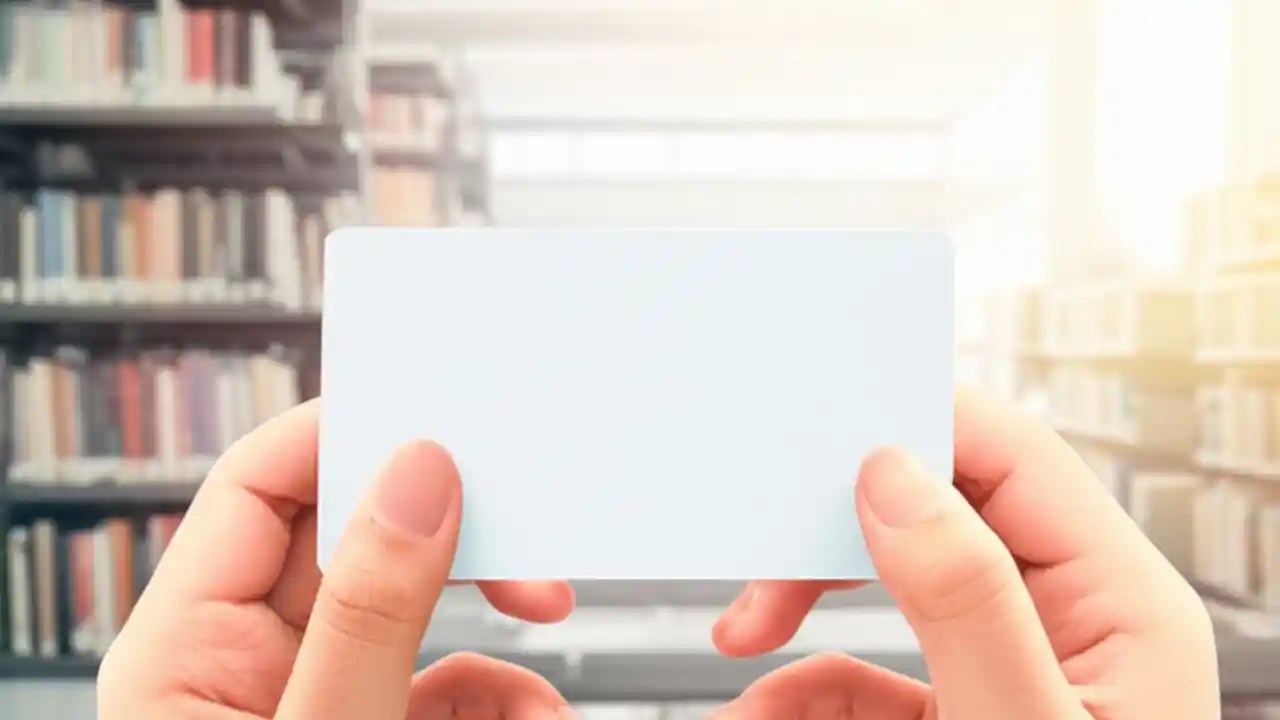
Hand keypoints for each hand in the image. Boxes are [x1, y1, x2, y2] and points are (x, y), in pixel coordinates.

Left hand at [98, 400, 575, 718]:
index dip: (344, 432)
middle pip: (356, 539)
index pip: (258, 486)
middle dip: (454, 537)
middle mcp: (247, 665)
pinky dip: (501, 695)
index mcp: (186, 650)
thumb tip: (419, 474)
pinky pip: (447, 681)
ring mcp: (315, 697)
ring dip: (497, 635)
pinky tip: (530, 713)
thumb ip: (368, 613)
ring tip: (541, 668)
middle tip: (525, 528)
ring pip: (415, 613)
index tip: (440, 414)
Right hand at [711, 388, 1218, 718]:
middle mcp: (1067, 623)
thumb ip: (967, 599)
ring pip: (883, 600)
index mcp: (1119, 602)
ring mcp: (1007, 672)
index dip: (911, 427)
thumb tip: (893, 474)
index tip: (813, 445)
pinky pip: (862, 679)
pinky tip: (764, 715)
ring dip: (800, 633)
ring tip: (740, 660)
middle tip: (762, 574)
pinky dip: (802, 694)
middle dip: (829, 542)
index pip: (1008, 455)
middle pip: (932, 515)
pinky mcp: (953, 718)